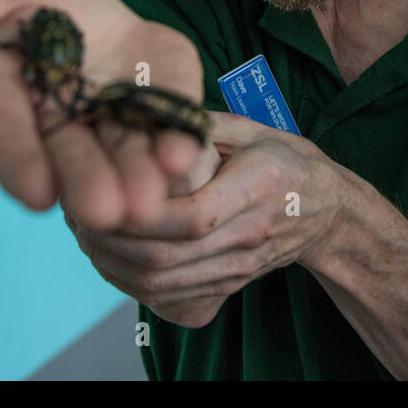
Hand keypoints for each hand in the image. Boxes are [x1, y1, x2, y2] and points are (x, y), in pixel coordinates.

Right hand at [0, 0, 213, 229]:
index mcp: (16, 101)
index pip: (9, 133)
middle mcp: (64, 128)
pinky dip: (179, 144)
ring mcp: (116, 128)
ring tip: (151, 204)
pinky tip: (187, 157)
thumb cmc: (51, 8)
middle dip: (90, 185)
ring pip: (124, 157)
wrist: (118, 16)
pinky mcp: (165, 117)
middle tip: (109, 213)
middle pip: (73, 158)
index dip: (20, 160)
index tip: (36, 196)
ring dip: (137, 181)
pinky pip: (170, 132)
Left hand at [69, 112, 346, 327]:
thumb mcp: (255, 129)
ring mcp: (239, 265)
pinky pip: (171, 296)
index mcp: (258, 187)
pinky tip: (110, 259)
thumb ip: (205, 125)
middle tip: (80, 214)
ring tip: (86, 237)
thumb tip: (149, 111)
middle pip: (169, 256)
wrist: (328, 212)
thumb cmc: (287, 161)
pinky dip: (130, 283)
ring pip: (164, 282)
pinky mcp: (228, 284)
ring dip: (114, 266)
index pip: (193, 217)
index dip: (141, 214)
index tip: (106, 189)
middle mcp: (249, 233)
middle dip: (113, 241)